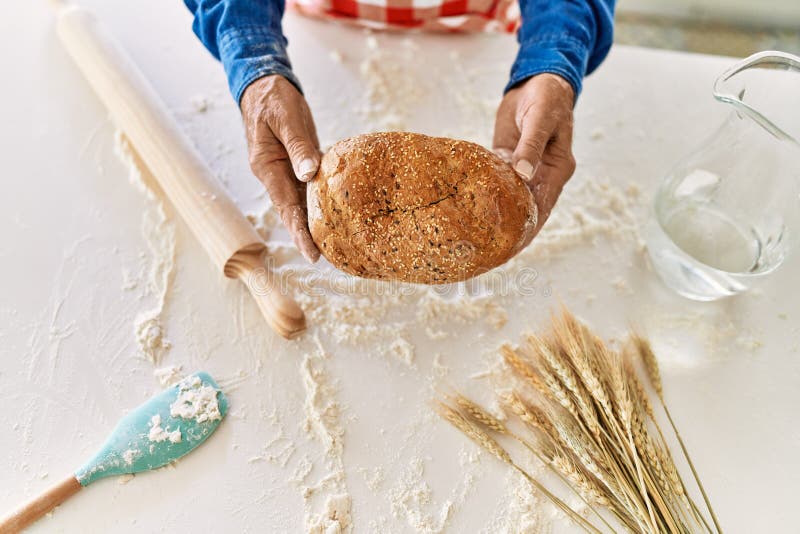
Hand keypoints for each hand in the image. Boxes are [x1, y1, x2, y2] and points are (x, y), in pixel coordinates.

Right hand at [240, 75, 320, 262]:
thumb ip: (298, 146)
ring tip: (337, 244)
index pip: (286, 207)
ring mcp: (287, 171)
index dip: (299, 232)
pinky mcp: (298, 164)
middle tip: (329, 259)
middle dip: (308, 236)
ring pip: (303, 202)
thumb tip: (309, 175)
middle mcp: (276, 175)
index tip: (312, 254)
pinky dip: (323, 201)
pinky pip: (311, 187)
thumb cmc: (273, 99)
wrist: (265, 85)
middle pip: (294, 212)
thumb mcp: (285, 118)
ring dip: (317, 222)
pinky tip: (340, 213)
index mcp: (267, 167)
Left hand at [493, 73, 575, 243]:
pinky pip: (497, 182)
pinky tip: (468, 209)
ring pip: (509, 200)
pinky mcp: (507, 161)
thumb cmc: (548, 96)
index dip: (528, 229)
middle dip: (510, 232)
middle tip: (486, 254)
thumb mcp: (541, 118)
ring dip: (495, 217)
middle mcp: (541, 175)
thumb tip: (523, 175)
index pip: (542, 207)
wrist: (538, 80)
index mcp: (557, 170)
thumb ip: (531, 146)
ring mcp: (524, 170)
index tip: (511, 248)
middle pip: (526, 211)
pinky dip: (485, 194)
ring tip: (476, 241)